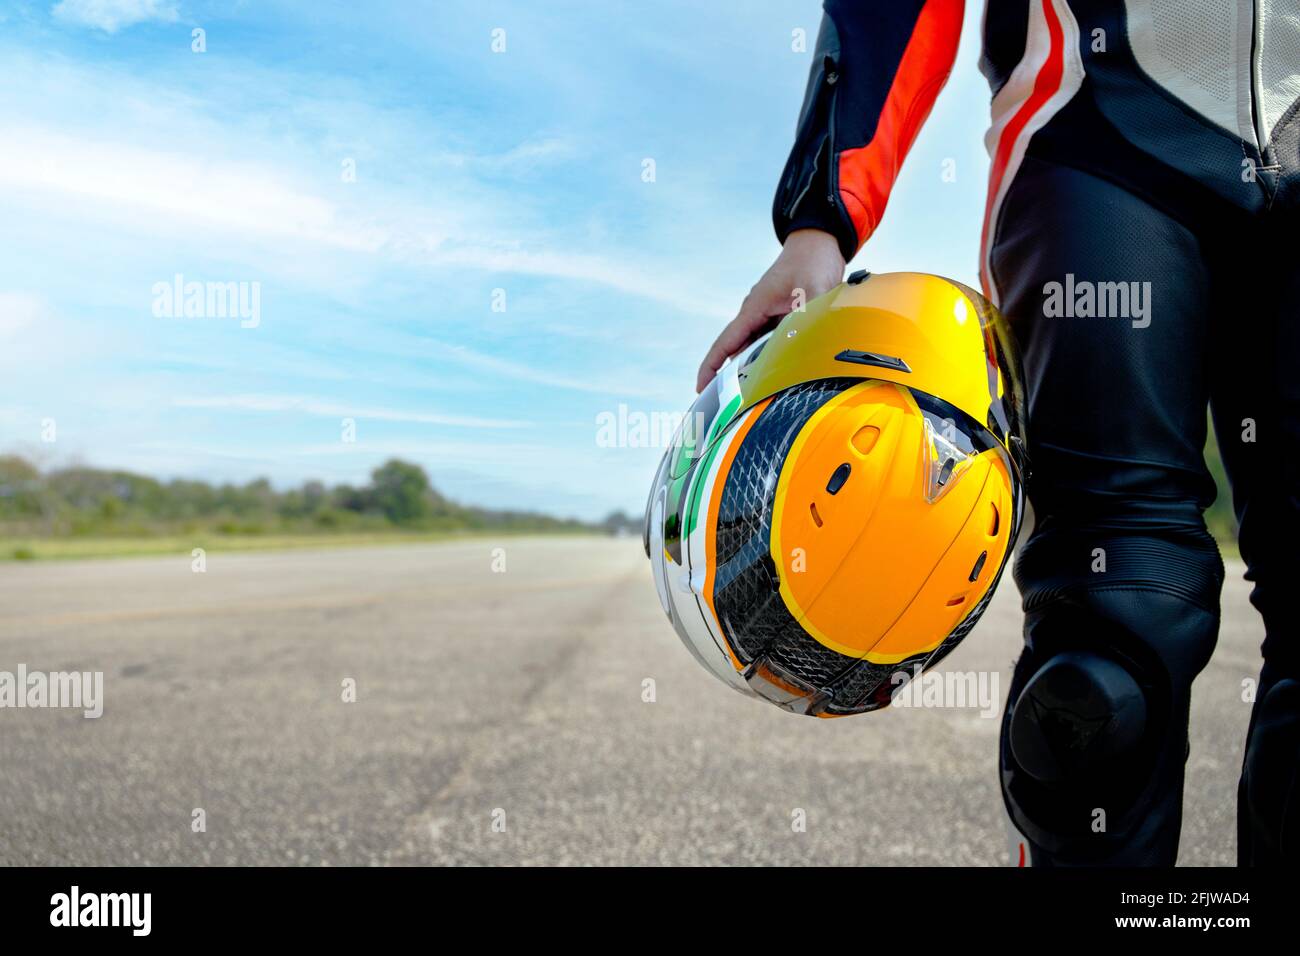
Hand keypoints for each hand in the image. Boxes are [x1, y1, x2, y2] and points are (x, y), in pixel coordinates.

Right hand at [696, 229, 844, 391]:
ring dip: (747, 369)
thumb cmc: (812, 262)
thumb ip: (808, 318)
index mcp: (755, 308)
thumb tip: (804, 343)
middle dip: (724, 376)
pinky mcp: (779, 315)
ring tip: (744, 397)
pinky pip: (768, 342)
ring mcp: (766, 314)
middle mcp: (755, 313)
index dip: (711, 366)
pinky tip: (773, 374)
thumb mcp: (814, 290)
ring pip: (752, 348)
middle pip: (734, 350)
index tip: (699, 388)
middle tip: (720, 405)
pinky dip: (766, 358)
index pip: (726, 343)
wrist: (819, 242)